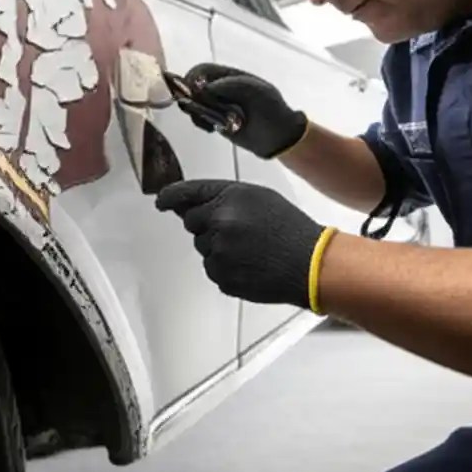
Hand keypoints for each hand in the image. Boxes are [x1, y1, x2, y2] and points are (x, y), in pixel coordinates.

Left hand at [156, 179, 327, 306]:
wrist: (310, 263)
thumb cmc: (288, 227)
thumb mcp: (257, 197)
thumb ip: (221, 197)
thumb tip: (187, 204)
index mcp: (228, 198)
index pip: (187, 194)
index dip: (170, 197)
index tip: (161, 201)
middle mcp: (219, 223)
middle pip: (191, 222)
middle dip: (206, 224)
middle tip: (236, 230)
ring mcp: (219, 253)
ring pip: (202, 247)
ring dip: (217, 247)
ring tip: (249, 249)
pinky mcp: (222, 278)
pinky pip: (212, 269)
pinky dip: (225, 267)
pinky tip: (249, 264)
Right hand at [180, 63, 307, 158]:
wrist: (278, 135)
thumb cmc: (270, 108)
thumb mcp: (254, 90)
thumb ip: (229, 85)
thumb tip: (203, 88)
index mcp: (229, 76)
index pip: (202, 70)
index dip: (193, 78)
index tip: (191, 90)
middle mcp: (219, 88)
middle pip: (192, 87)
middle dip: (192, 97)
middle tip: (200, 108)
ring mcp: (216, 105)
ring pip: (193, 103)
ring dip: (198, 112)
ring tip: (211, 121)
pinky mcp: (214, 121)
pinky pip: (199, 118)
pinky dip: (201, 122)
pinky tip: (213, 127)